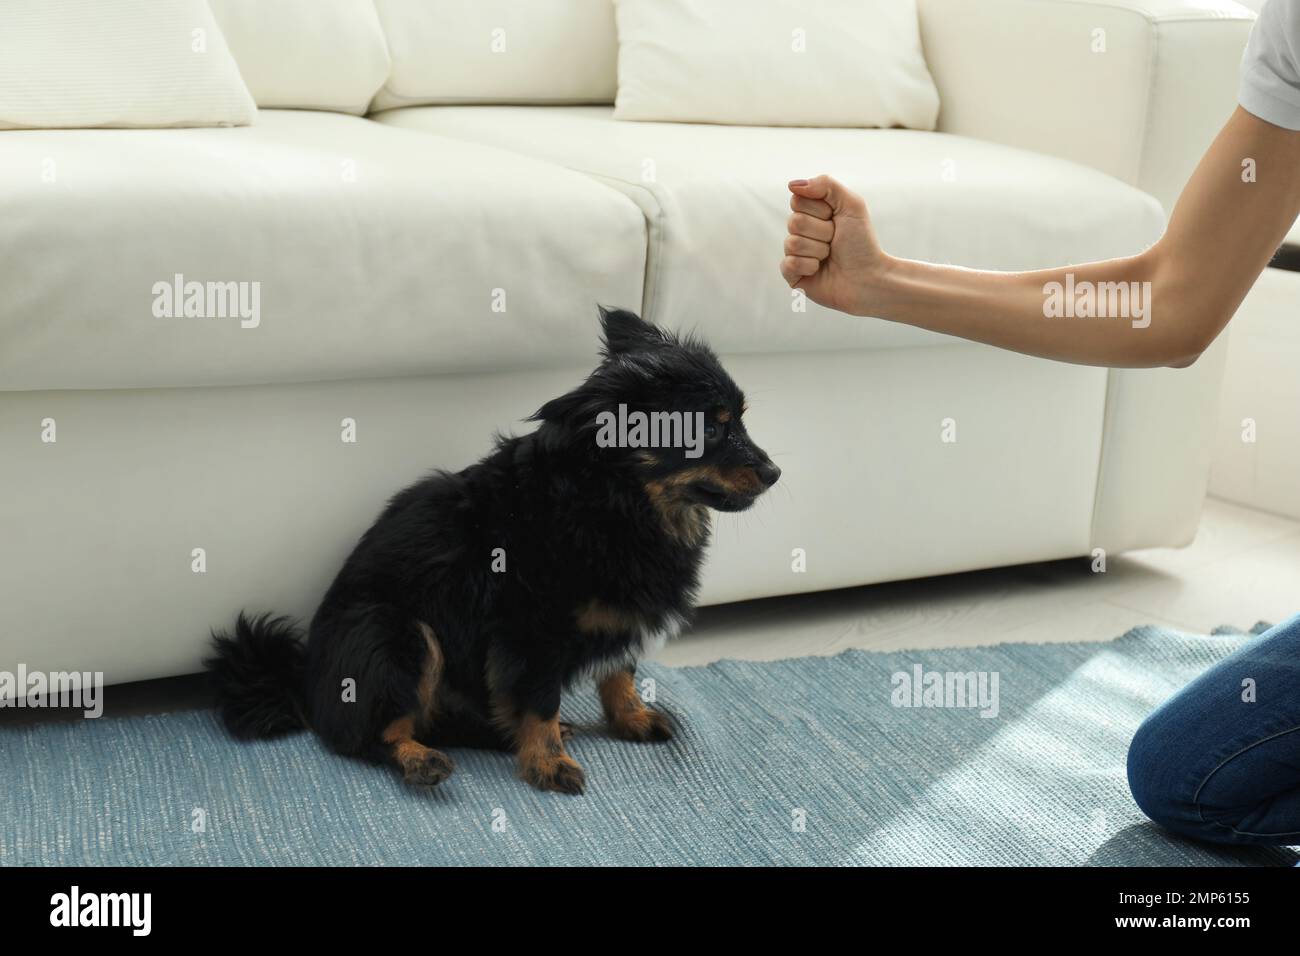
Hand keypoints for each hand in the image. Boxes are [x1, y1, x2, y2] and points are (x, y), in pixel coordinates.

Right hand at [781, 175, 888, 315]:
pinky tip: (819, 270)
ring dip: (818, 250)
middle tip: (835, 241)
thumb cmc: (862, 243)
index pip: (797, 200)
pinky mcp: (792, 275)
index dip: (820, 210)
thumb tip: (792, 185)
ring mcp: (795, 253)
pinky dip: (809, 266)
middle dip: (822, 232)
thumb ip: (825, 184)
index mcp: (812, 213)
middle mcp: (801, 232)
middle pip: (794, 221)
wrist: (868, 278)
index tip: (836, 219)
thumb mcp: (851, 204)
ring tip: (830, 257)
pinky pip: (788, 263)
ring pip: (792, 243)